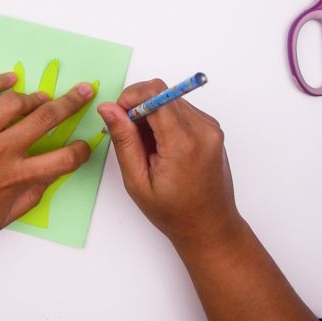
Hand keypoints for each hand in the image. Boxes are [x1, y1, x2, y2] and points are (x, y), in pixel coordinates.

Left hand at [0, 70, 97, 250]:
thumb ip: (28, 198)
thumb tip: (47, 180)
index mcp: (15, 177)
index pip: (63, 158)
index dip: (80, 150)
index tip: (84, 144)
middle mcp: (1, 150)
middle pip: (46, 118)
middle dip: (71, 103)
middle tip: (83, 92)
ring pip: (16, 102)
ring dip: (35, 96)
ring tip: (43, 97)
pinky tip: (10, 79)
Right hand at [98, 80, 317, 320]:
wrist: (209, 227)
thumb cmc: (174, 212)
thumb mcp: (137, 181)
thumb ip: (123, 140)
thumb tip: (108, 108)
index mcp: (183, 143)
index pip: (155, 94)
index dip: (131, 97)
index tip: (119, 116)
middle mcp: (203, 130)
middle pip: (162, 93)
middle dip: (139, 107)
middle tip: (130, 136)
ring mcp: (211, 128)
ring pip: (171, 99)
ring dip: (152, 114)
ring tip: (148, 147)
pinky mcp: (212, 129)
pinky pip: (182, 110)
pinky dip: (166, 120)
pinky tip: (161, 146)